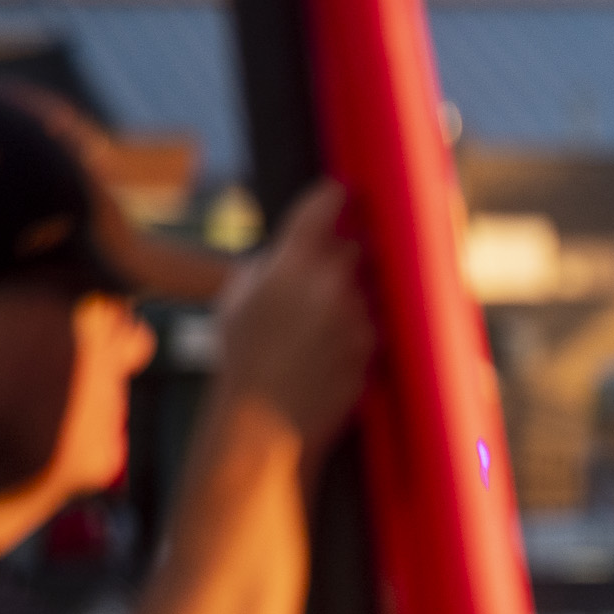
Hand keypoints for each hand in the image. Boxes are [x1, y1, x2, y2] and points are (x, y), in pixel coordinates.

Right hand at [213, 182, 372, 449]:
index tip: (342, 192)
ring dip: (354, 293)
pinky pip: (374, 323)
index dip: (334, 196)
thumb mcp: (238, 298)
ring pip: (368, 288)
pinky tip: (332, 343)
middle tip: (337, 256)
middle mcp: (334, 285)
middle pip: (356, 246)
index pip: (324, 208)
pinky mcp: (375, 347)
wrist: (268, 421)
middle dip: (348, 249)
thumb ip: (269, 266)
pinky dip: (361, 325)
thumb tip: (290, 254)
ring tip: (322, 318)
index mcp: (293, 263)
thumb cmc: (243, 359)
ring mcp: (360, 317)